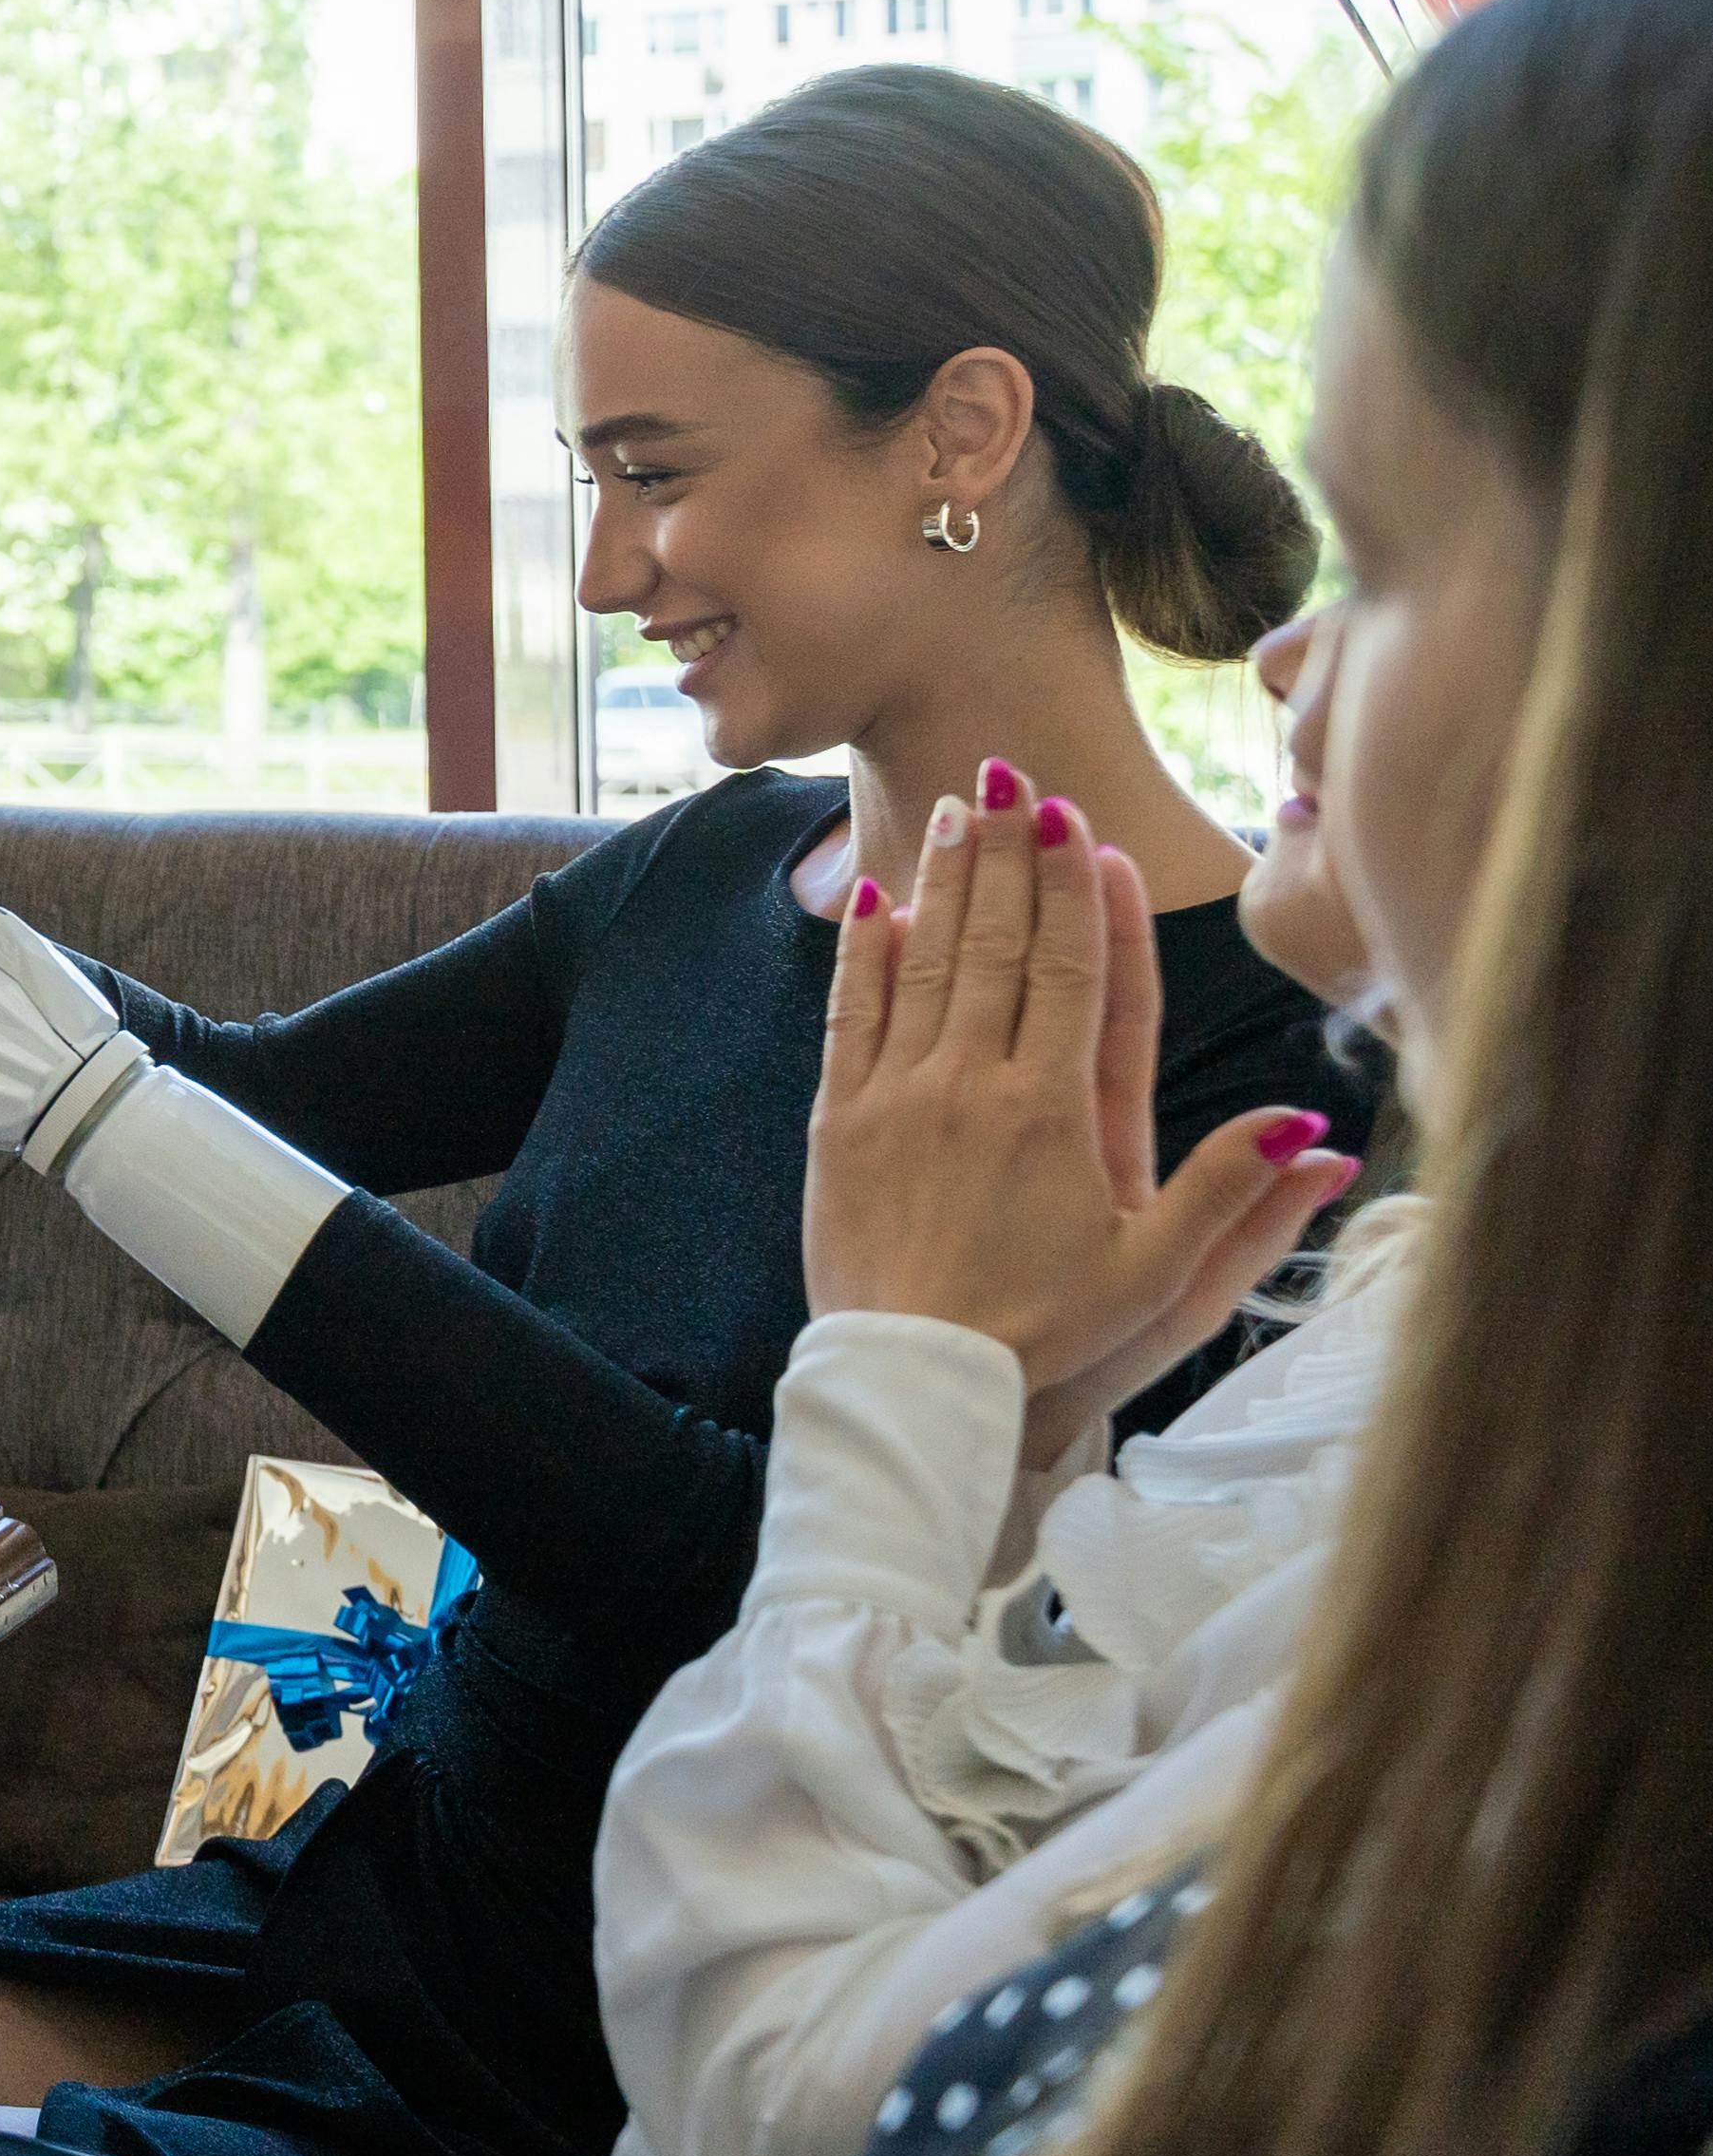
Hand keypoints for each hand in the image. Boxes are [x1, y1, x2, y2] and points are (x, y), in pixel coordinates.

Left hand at [808, 781, 1355, 1460]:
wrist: (913, 1380)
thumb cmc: (1046, 1335)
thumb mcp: (1158, 1278)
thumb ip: (1234, 1195)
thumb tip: (1318, 1131)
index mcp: (1057, 1112)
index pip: (1072, 971)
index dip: (1077, 889)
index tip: (1081, 821)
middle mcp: (974, 1085)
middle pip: (998, 943)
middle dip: (1010, 852)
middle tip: (1015, 775)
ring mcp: (898, 1096)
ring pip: (925, 960)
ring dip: (943, 877)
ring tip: (956, 807)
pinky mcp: (837, 1121)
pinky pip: (851, 1013)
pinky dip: (865, 950)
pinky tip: (875, 898)